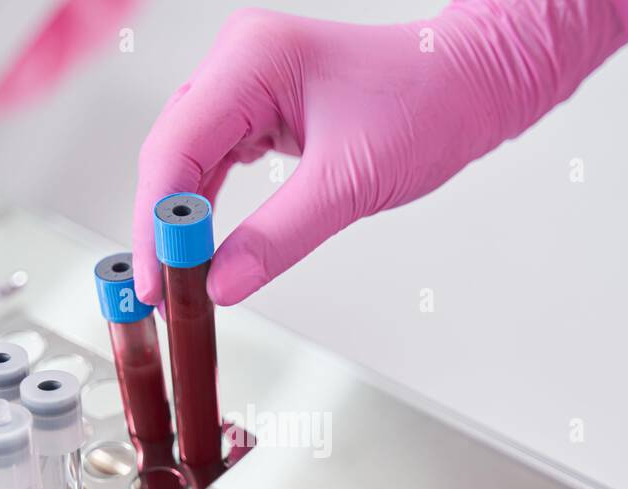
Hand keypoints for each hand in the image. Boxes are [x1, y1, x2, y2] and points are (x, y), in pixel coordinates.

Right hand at [133, 0, 627, 306]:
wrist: (471, 85)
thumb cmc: (426, 108)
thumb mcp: (348, 185)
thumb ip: (277, 237)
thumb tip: (220, 284)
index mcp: (253, 60)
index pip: (176, 147)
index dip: (158, 221)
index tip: (156, 278)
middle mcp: (240, 61)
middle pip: (171, 151)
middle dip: (163, 224)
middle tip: (160, 289)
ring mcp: (247, 80)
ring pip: (188, 157)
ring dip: (181, 216)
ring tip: (176, 275)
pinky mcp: (261, 103)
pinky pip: (217, 157)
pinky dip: (206, 201)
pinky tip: (201, 240)